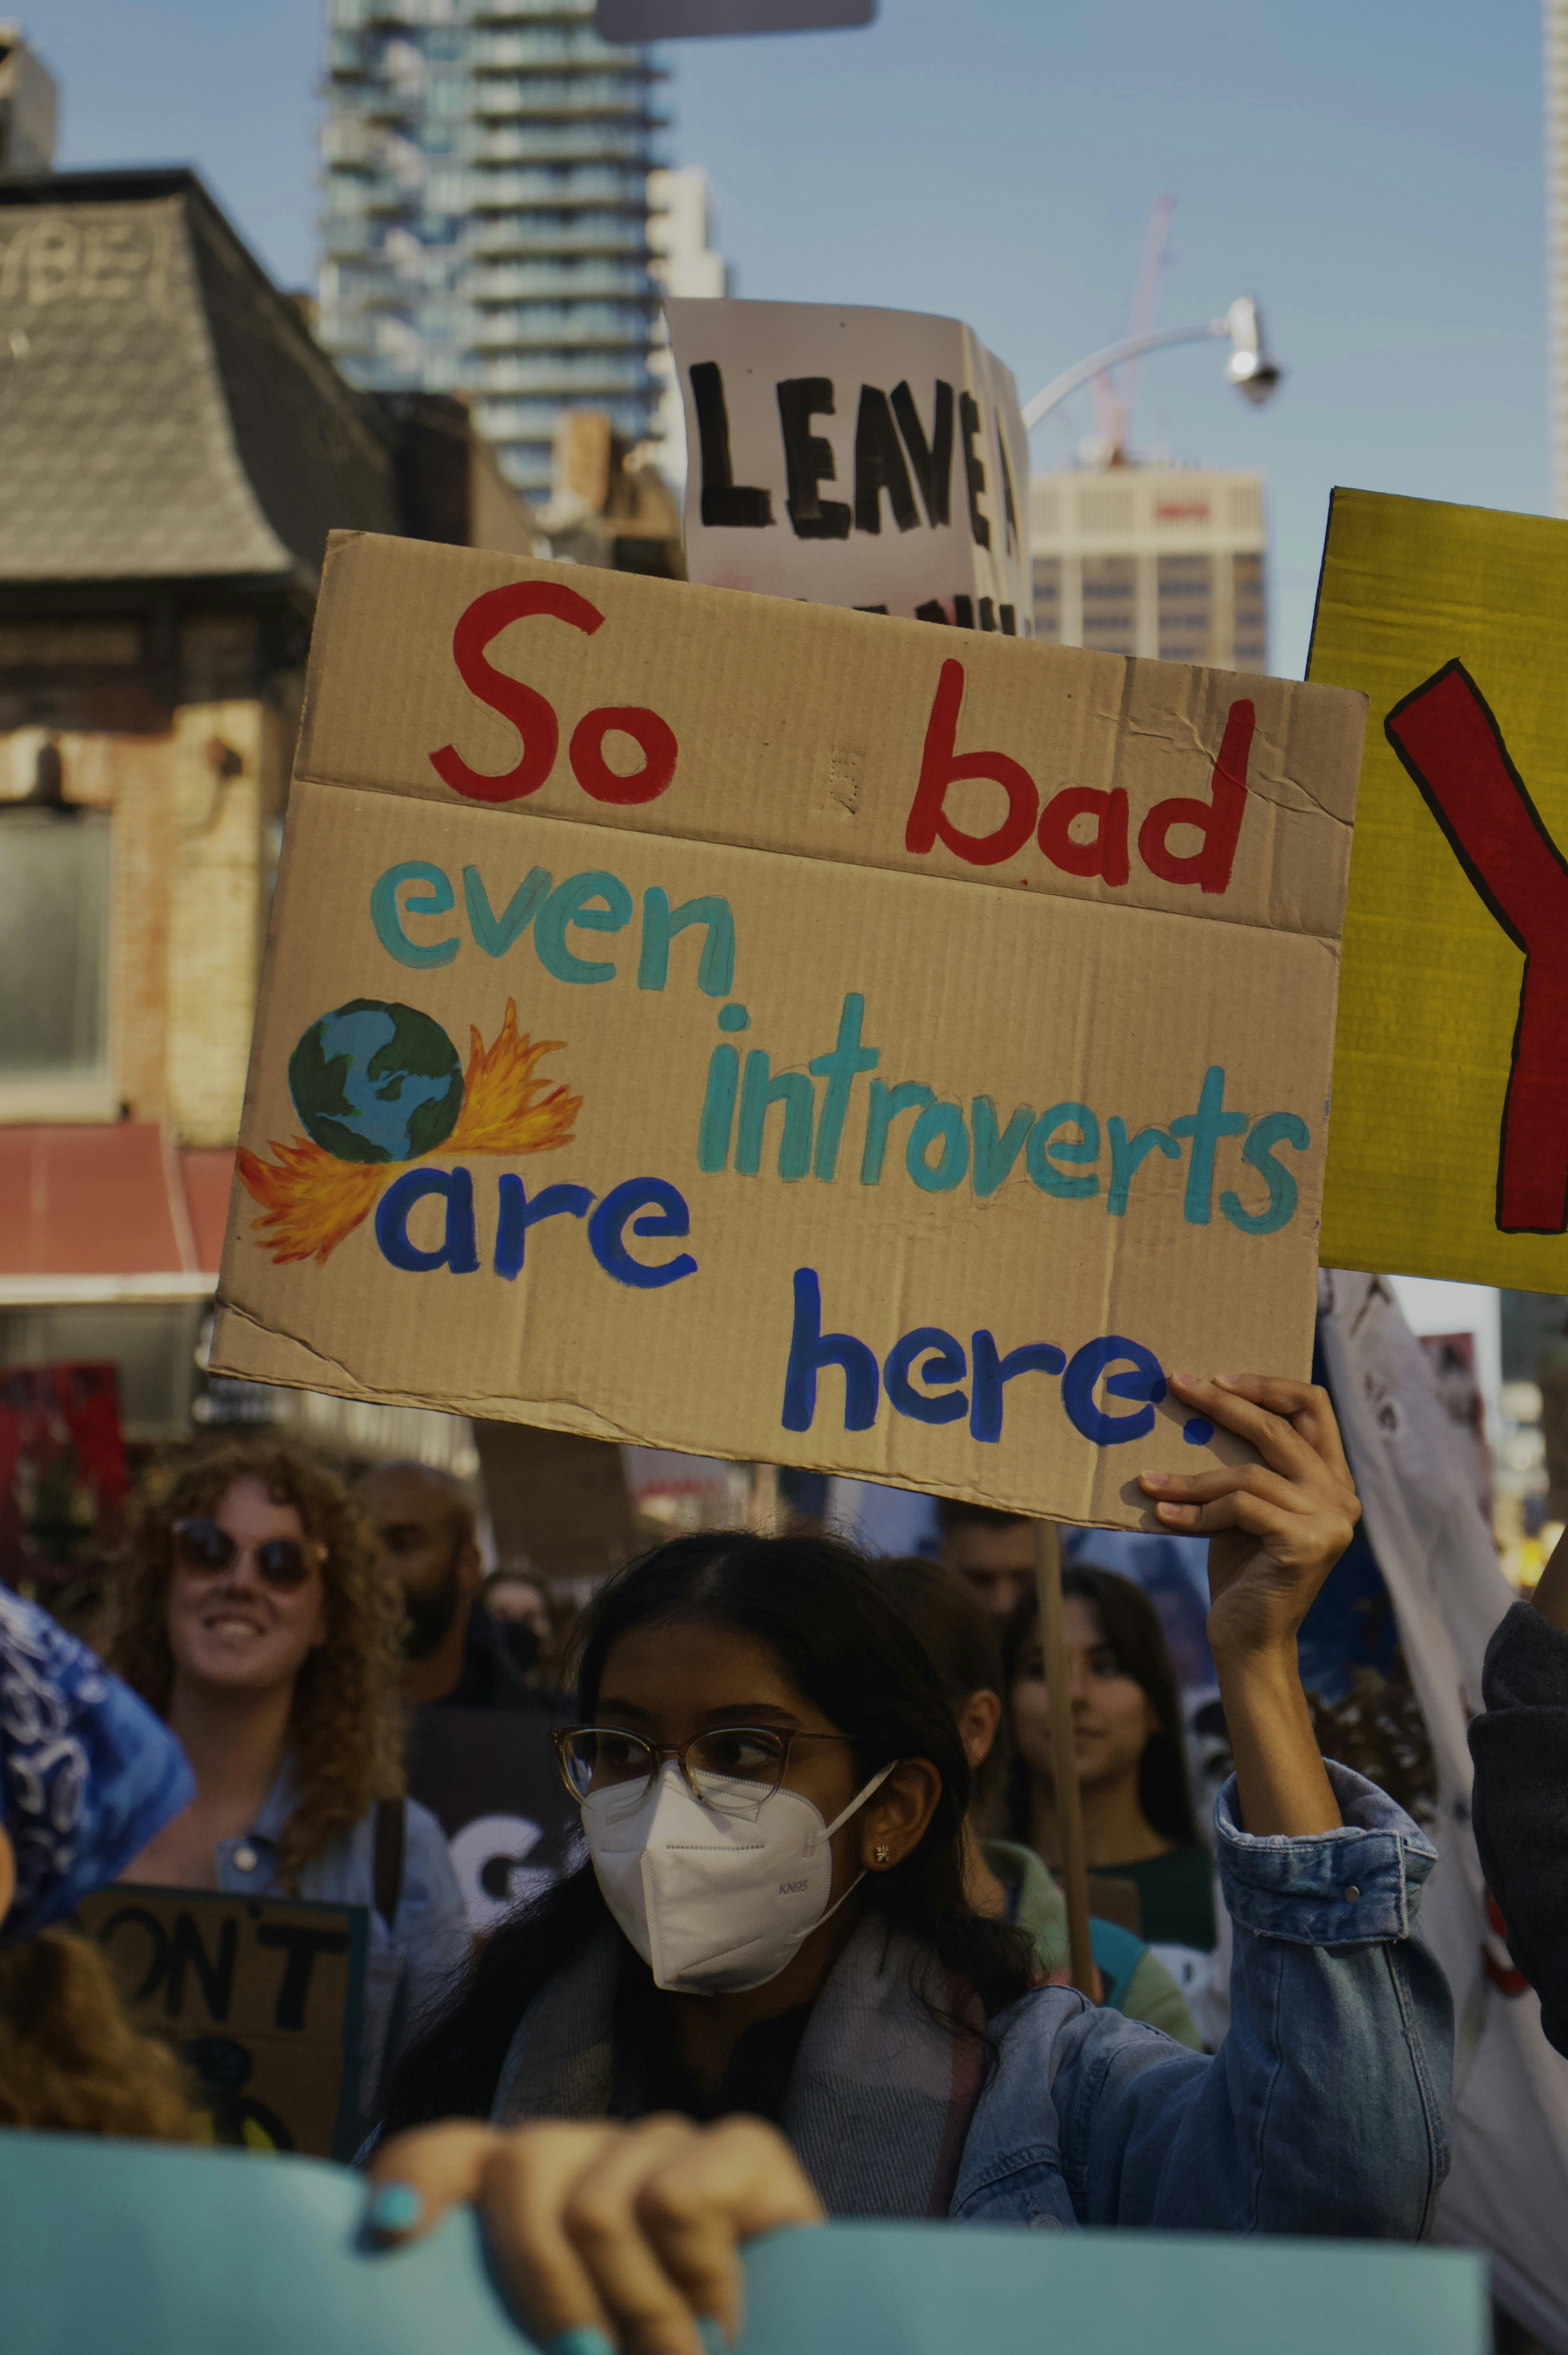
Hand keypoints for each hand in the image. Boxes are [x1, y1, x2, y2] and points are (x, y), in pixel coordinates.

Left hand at [365, 2114, 823, 2354]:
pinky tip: (723, 2321)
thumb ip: (510, 2346)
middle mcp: (591, 2152)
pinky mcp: (745, 2147)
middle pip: (524, 2162)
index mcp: (528, 2199)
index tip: (391, 2236)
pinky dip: (698, 2281)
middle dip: (547, 2288)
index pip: (451, 2152)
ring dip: (638, 2314)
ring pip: (601, 2204)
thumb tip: (505, 2323)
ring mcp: (666, 2142)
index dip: (413, 2176)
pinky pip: (682, 2196)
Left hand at [1140, 1374, 1359, 1662]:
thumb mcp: (1245, 1505)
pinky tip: (1163, 1516)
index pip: (1313, 1406)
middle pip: (1278, 1429)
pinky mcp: (1305, 1544)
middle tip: (1175, 1385)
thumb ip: (1246, 1464)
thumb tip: (1200, 1405)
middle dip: (1221, 1404)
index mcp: (1332, 1478)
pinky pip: (1239, 1508)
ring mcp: (1329, 1521)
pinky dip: (1195, 1512)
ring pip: (1248, 1474)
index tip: (1217, 1378)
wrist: (1248, 1639)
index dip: (1267, 1385)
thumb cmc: (1241, 1567)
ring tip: (1150, 1481)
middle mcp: (1340, 1496)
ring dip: (1191, 1478)